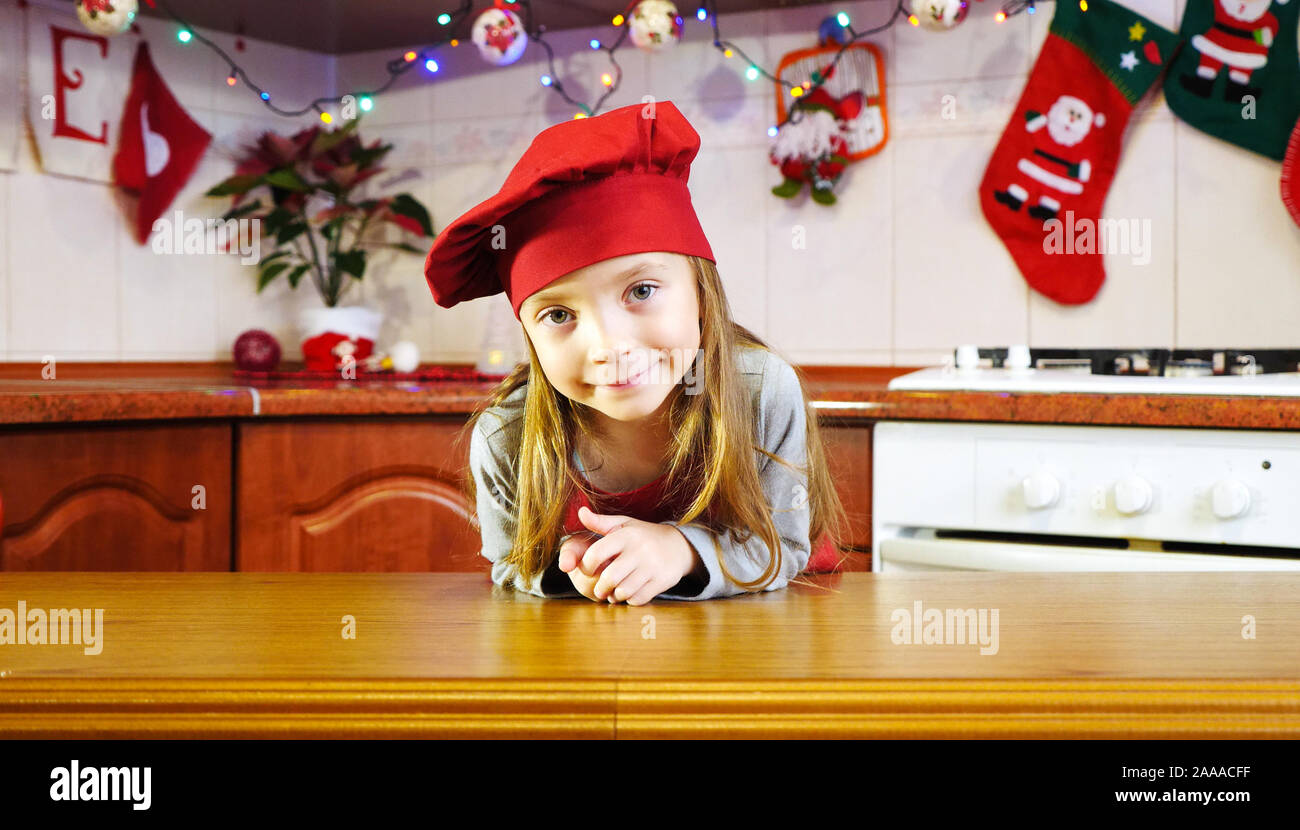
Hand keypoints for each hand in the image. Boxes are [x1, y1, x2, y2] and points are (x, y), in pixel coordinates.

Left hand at [557, 506, 697, 605]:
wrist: (678, 545)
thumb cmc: (643, 535)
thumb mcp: (623, 524)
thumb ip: (599, 522)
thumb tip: (580, 512)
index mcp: (626, 535)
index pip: (596, 552)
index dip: (586, 566)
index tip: (587, 571)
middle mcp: (640, 549)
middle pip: (610, 577)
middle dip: (600, 588)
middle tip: (599, 590)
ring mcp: (653, 566)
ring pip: (624, 591)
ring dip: (615, 596)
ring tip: (613, 593)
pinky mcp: (662, 580)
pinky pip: (639, 598)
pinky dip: (630, 600)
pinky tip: (629, 594)